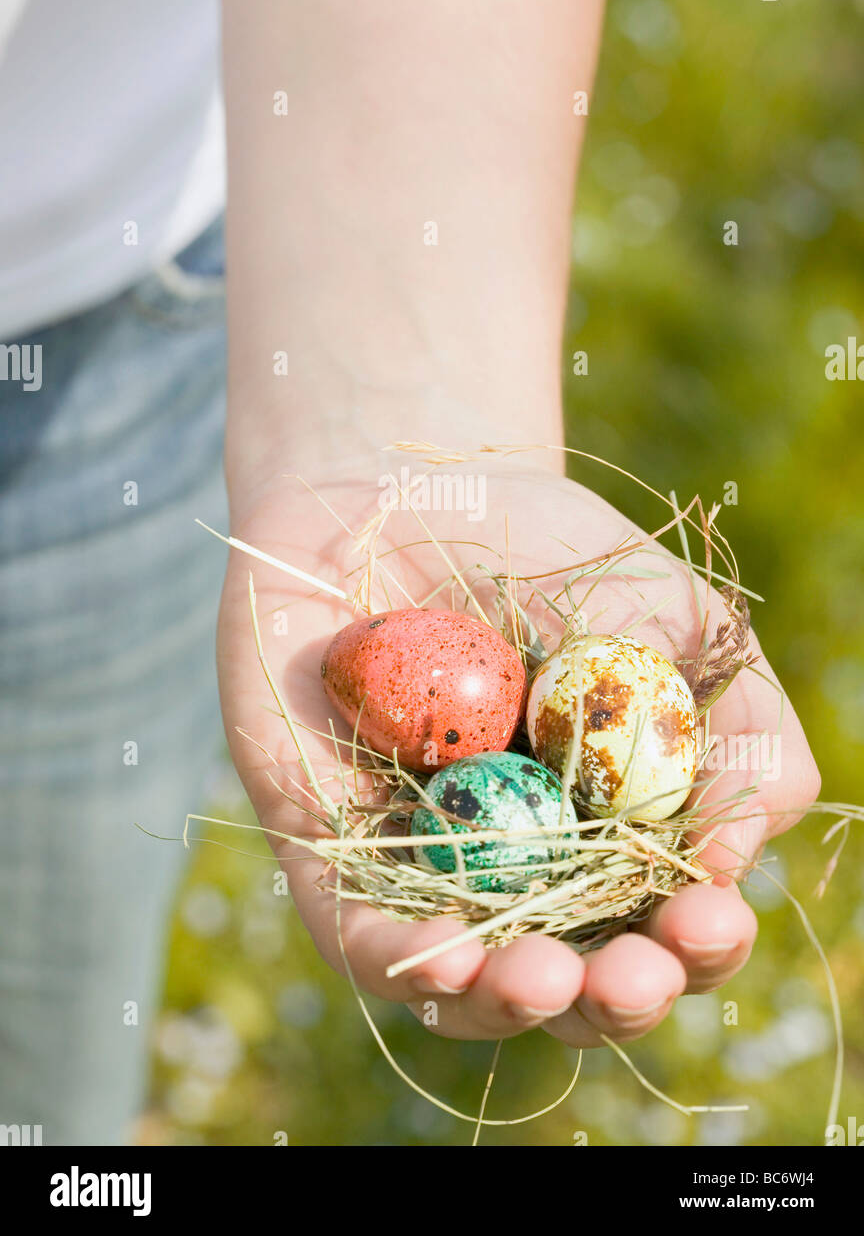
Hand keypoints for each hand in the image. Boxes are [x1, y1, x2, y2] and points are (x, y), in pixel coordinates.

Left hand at [216, 452, 819, 1045]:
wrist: (408, 486)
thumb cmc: (552, 554)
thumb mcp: (677, 622)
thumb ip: (737, 730)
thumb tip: (730, 860)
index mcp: (613, 834)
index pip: (665, 927)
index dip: (697, 944)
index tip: (710, 916)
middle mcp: (524, 870)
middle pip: (576, 982)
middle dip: (614, 997)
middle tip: (635, 974)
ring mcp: (424, 868)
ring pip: (468, 983)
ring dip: (510, 1001)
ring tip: (547, 979)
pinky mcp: (323, 849)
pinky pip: (356, 932)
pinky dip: (403, 958)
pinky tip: (451, 955)